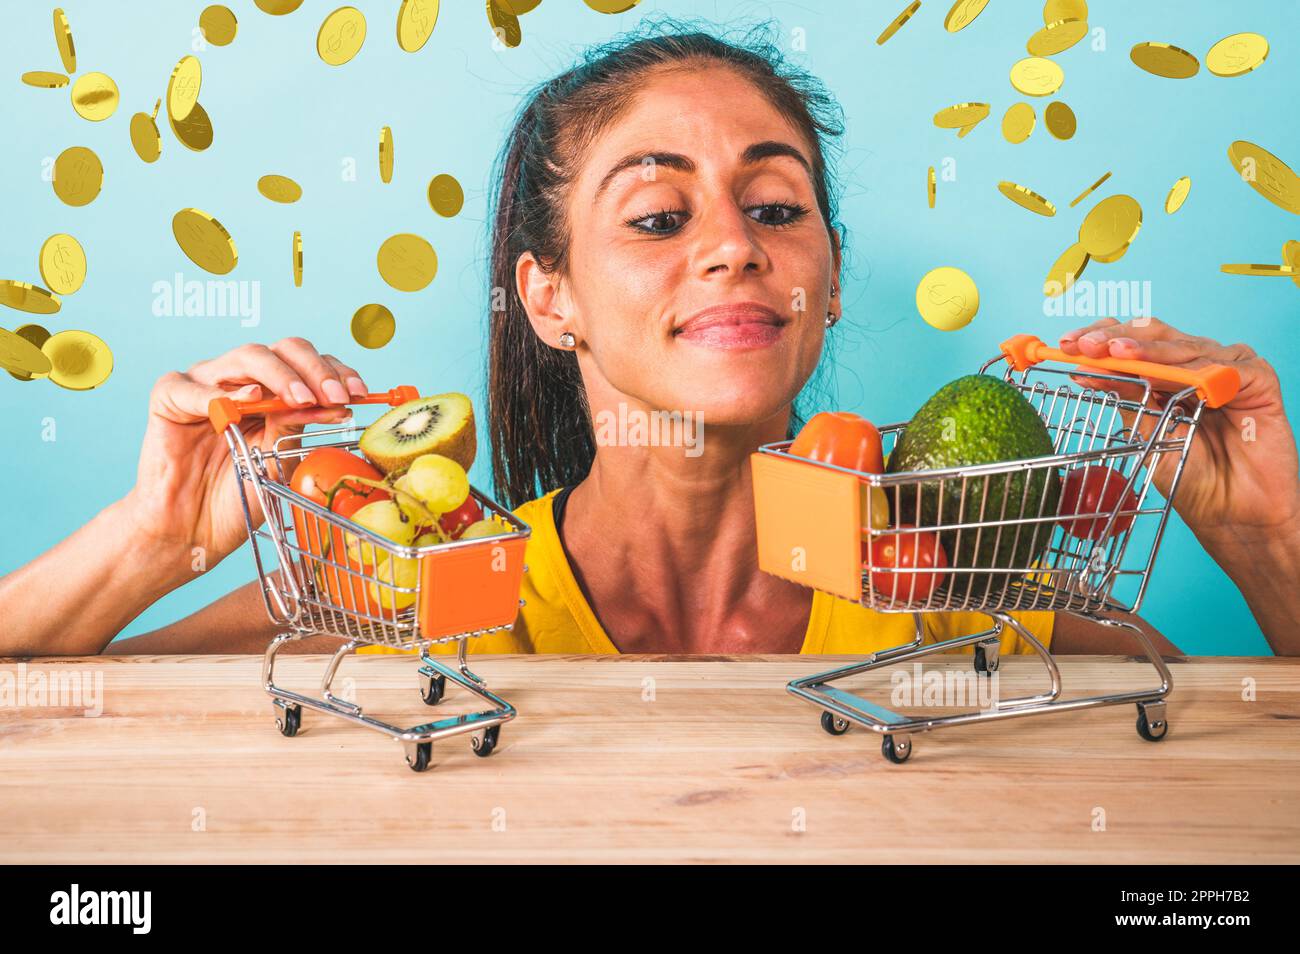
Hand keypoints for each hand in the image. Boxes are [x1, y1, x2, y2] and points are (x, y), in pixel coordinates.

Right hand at [123, 338, 367, 574]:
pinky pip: (192, 385)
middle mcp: (242, 379)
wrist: (196, 529)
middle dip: (316, 370)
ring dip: (281, 375)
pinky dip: (221, 391)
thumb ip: (300, 426)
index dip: (336, 373)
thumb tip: (337, 402)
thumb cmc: (240, 496)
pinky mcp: (169, 397)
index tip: (361, 393)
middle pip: (284, 350)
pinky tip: (247, 400)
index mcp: (274, 391)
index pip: (310, 365)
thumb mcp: (281, 459)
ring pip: (248, 356)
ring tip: (302, 399)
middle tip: (335, 396)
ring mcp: (205, 383)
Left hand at [1059, 317, 1299, 545]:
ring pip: (1183, 346)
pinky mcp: (1257, 379)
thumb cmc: (1191, 476)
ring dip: (1146, 349)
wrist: (1231, 512)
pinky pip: (1225, 366)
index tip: (1065, 346)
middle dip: (1115, 336)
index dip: (1100, 338)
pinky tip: (1171, 376)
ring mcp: (1226, 369)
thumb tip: (1086, 369)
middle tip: (1085, 345)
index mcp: (1165, 376)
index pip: (1131, 343)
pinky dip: (1196, 368)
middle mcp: (1195, 365)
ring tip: (1115, 353)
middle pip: (1154, 333)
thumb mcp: (1147, 435)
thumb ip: (1126, 399)